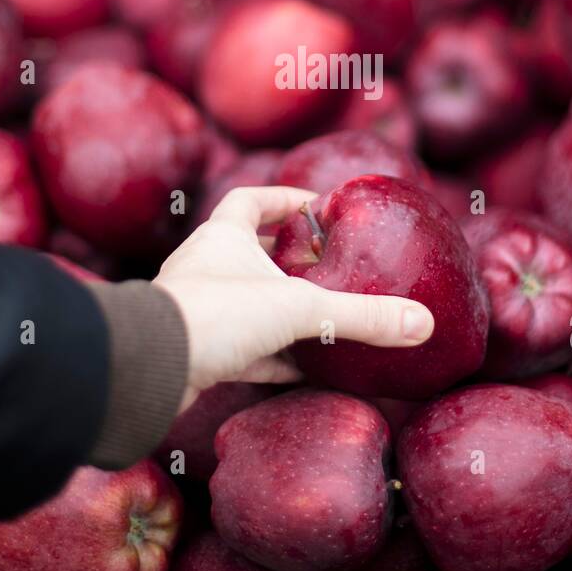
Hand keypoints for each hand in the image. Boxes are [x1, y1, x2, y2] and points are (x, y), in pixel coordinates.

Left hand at [154, 186, 434, 411]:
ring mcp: (198, 311)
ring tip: (320, 317)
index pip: (251, 201)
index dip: (282, 200)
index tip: (315, 207)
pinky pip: (241, 351)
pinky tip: (301, 370)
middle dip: (284, 258)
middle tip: (325, 265)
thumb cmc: (214, 316)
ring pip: (243, 303)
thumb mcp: (299, 308)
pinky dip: (271, 358)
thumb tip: (422, 323)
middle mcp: (206, 267)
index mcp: (223, 237)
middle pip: (246, 251)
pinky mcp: (196, 354)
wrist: (150, 369)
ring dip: (277, 309)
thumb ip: (361, 315)